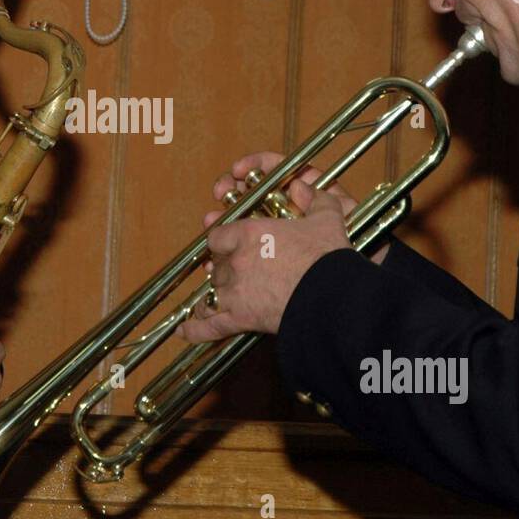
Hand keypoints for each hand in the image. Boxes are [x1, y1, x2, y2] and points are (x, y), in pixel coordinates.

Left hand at [181, 151, 388, 342]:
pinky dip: (196, 330)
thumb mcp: (327, 219)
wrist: (333, 296)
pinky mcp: (240, 319)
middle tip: (233, 274)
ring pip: (211, 293)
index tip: (228, 245)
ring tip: (211, 301)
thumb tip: (304, 187)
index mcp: (249, 233)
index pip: (218, 235)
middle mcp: (235, 261)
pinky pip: (210, 326)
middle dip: (222, 270)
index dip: (222, 241)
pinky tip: (184, 330)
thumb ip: (315, 199)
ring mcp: (234, 291)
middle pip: (216, 265)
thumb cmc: (328, 257)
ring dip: (211, 296)